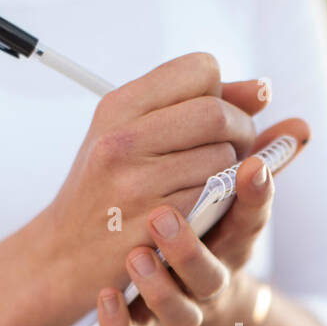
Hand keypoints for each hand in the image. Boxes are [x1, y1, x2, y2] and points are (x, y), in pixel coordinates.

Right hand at [35, 53, 266, 316]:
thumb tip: (263, 90)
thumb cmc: (107, 189)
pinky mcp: (151, 225)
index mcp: (118, 106)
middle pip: (218, 113)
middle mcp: (121, 140)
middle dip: (241, 131)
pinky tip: (198, 211)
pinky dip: (218, 205)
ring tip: (207, 184)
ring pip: (223, 160)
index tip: (215, 117)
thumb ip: (196, 106)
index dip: (222, 92)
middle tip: (232, 151)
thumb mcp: (132, 136)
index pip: (201, 69)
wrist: (63, 255)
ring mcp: (134, 184)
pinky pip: (214, 201)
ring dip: (230, 174)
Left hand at [93, 116, 310, 325]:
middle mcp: (209, 274)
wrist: (172, 290)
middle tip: (163, 216)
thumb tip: (299, 124)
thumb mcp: (231, 191)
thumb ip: (254, 152)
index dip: (254, 195)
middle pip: (209, 271)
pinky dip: (118, 320)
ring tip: (137, 255)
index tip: (250, 167)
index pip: (252, 220)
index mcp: (232, 237)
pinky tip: (104, 297)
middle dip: (188, 245)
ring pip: (176, 311)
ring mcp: (178, 304)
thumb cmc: (201, 222)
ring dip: (156, 282)